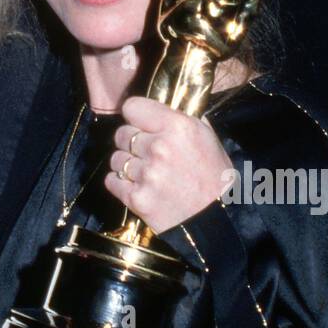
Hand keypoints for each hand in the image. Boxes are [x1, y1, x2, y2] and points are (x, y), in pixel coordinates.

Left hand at [104, 95, 233, 233]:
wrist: (215, 222)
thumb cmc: (214, 178)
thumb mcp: (207, 138)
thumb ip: (181, 118)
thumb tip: (162, 105)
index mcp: (177, 127)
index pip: (132, 107)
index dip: (136, 115)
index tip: (140, 123)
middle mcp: (159, 147)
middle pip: (121, 133)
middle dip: (131, 142)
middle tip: (147, 153)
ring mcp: (146, 174)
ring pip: (116, 159)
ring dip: (126, 165)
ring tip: (145, 173)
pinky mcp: (136, 198)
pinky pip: (112, 181)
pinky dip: (120, 184)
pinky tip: (137, 186)